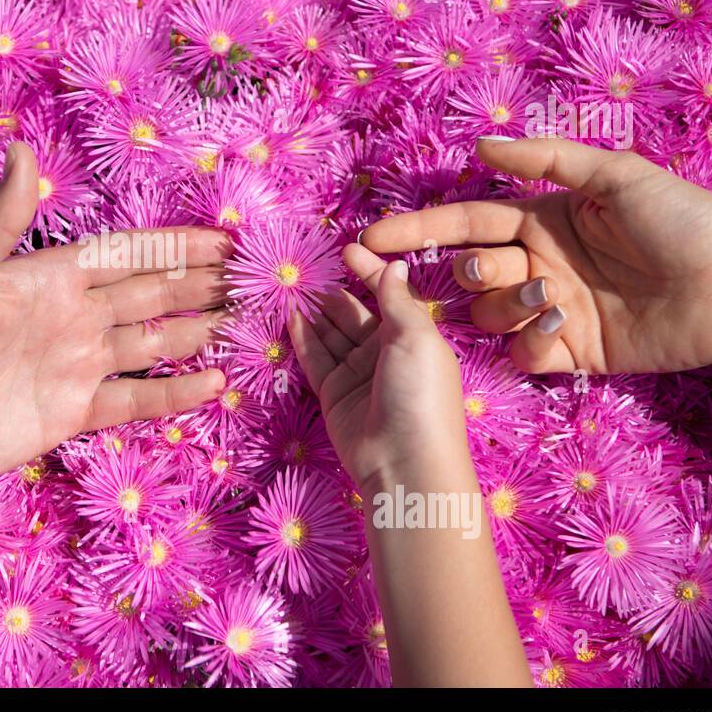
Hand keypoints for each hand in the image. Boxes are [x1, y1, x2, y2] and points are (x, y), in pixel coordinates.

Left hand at [0, 142, 230, 495]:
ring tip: (246, 324)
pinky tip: (213, 383)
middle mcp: (70, 317)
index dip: (177, 245)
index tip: (228, 240)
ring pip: (152, 343)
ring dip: (197, 332)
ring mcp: (73, 366)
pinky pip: (134, 400)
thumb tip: (22, 151)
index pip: (129, 254)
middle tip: (256, 281)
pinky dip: (174, 393)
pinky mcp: (69, 414)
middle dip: (201, 284)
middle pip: (152, 295)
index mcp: (48, 278)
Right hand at [289, 244, 467, 489]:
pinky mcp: (335, 394)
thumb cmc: (420, 393)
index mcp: (415, 337)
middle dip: (337, 293)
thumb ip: (397, 301)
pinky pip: (317, 359)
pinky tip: (291, 317)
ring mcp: (360, 375)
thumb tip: (395, 266)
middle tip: (308, 269)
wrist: (405, 461)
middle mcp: (387, 353)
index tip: (347, 250)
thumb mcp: (415, 338)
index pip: (389, 295)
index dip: (369, 272)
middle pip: (357, 315)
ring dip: (316, 313)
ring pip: (333, 335)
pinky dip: (303, 338)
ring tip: (293, 288)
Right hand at [361, 136, 711, 374]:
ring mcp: (552, 310)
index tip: (371, 239)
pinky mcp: (573, 353)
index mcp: (543, 221)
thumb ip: (547, 161)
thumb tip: (482, 148)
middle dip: (475, 272)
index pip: (464, 225)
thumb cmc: (684, 223)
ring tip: (556, 300)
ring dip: (511, 306)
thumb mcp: (618, 176)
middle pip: (471, 271)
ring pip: (491, 314)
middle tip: (515, 270)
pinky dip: (531, 345)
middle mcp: (539, 264)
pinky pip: (524, 355)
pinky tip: (562, 333)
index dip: (417, 231)